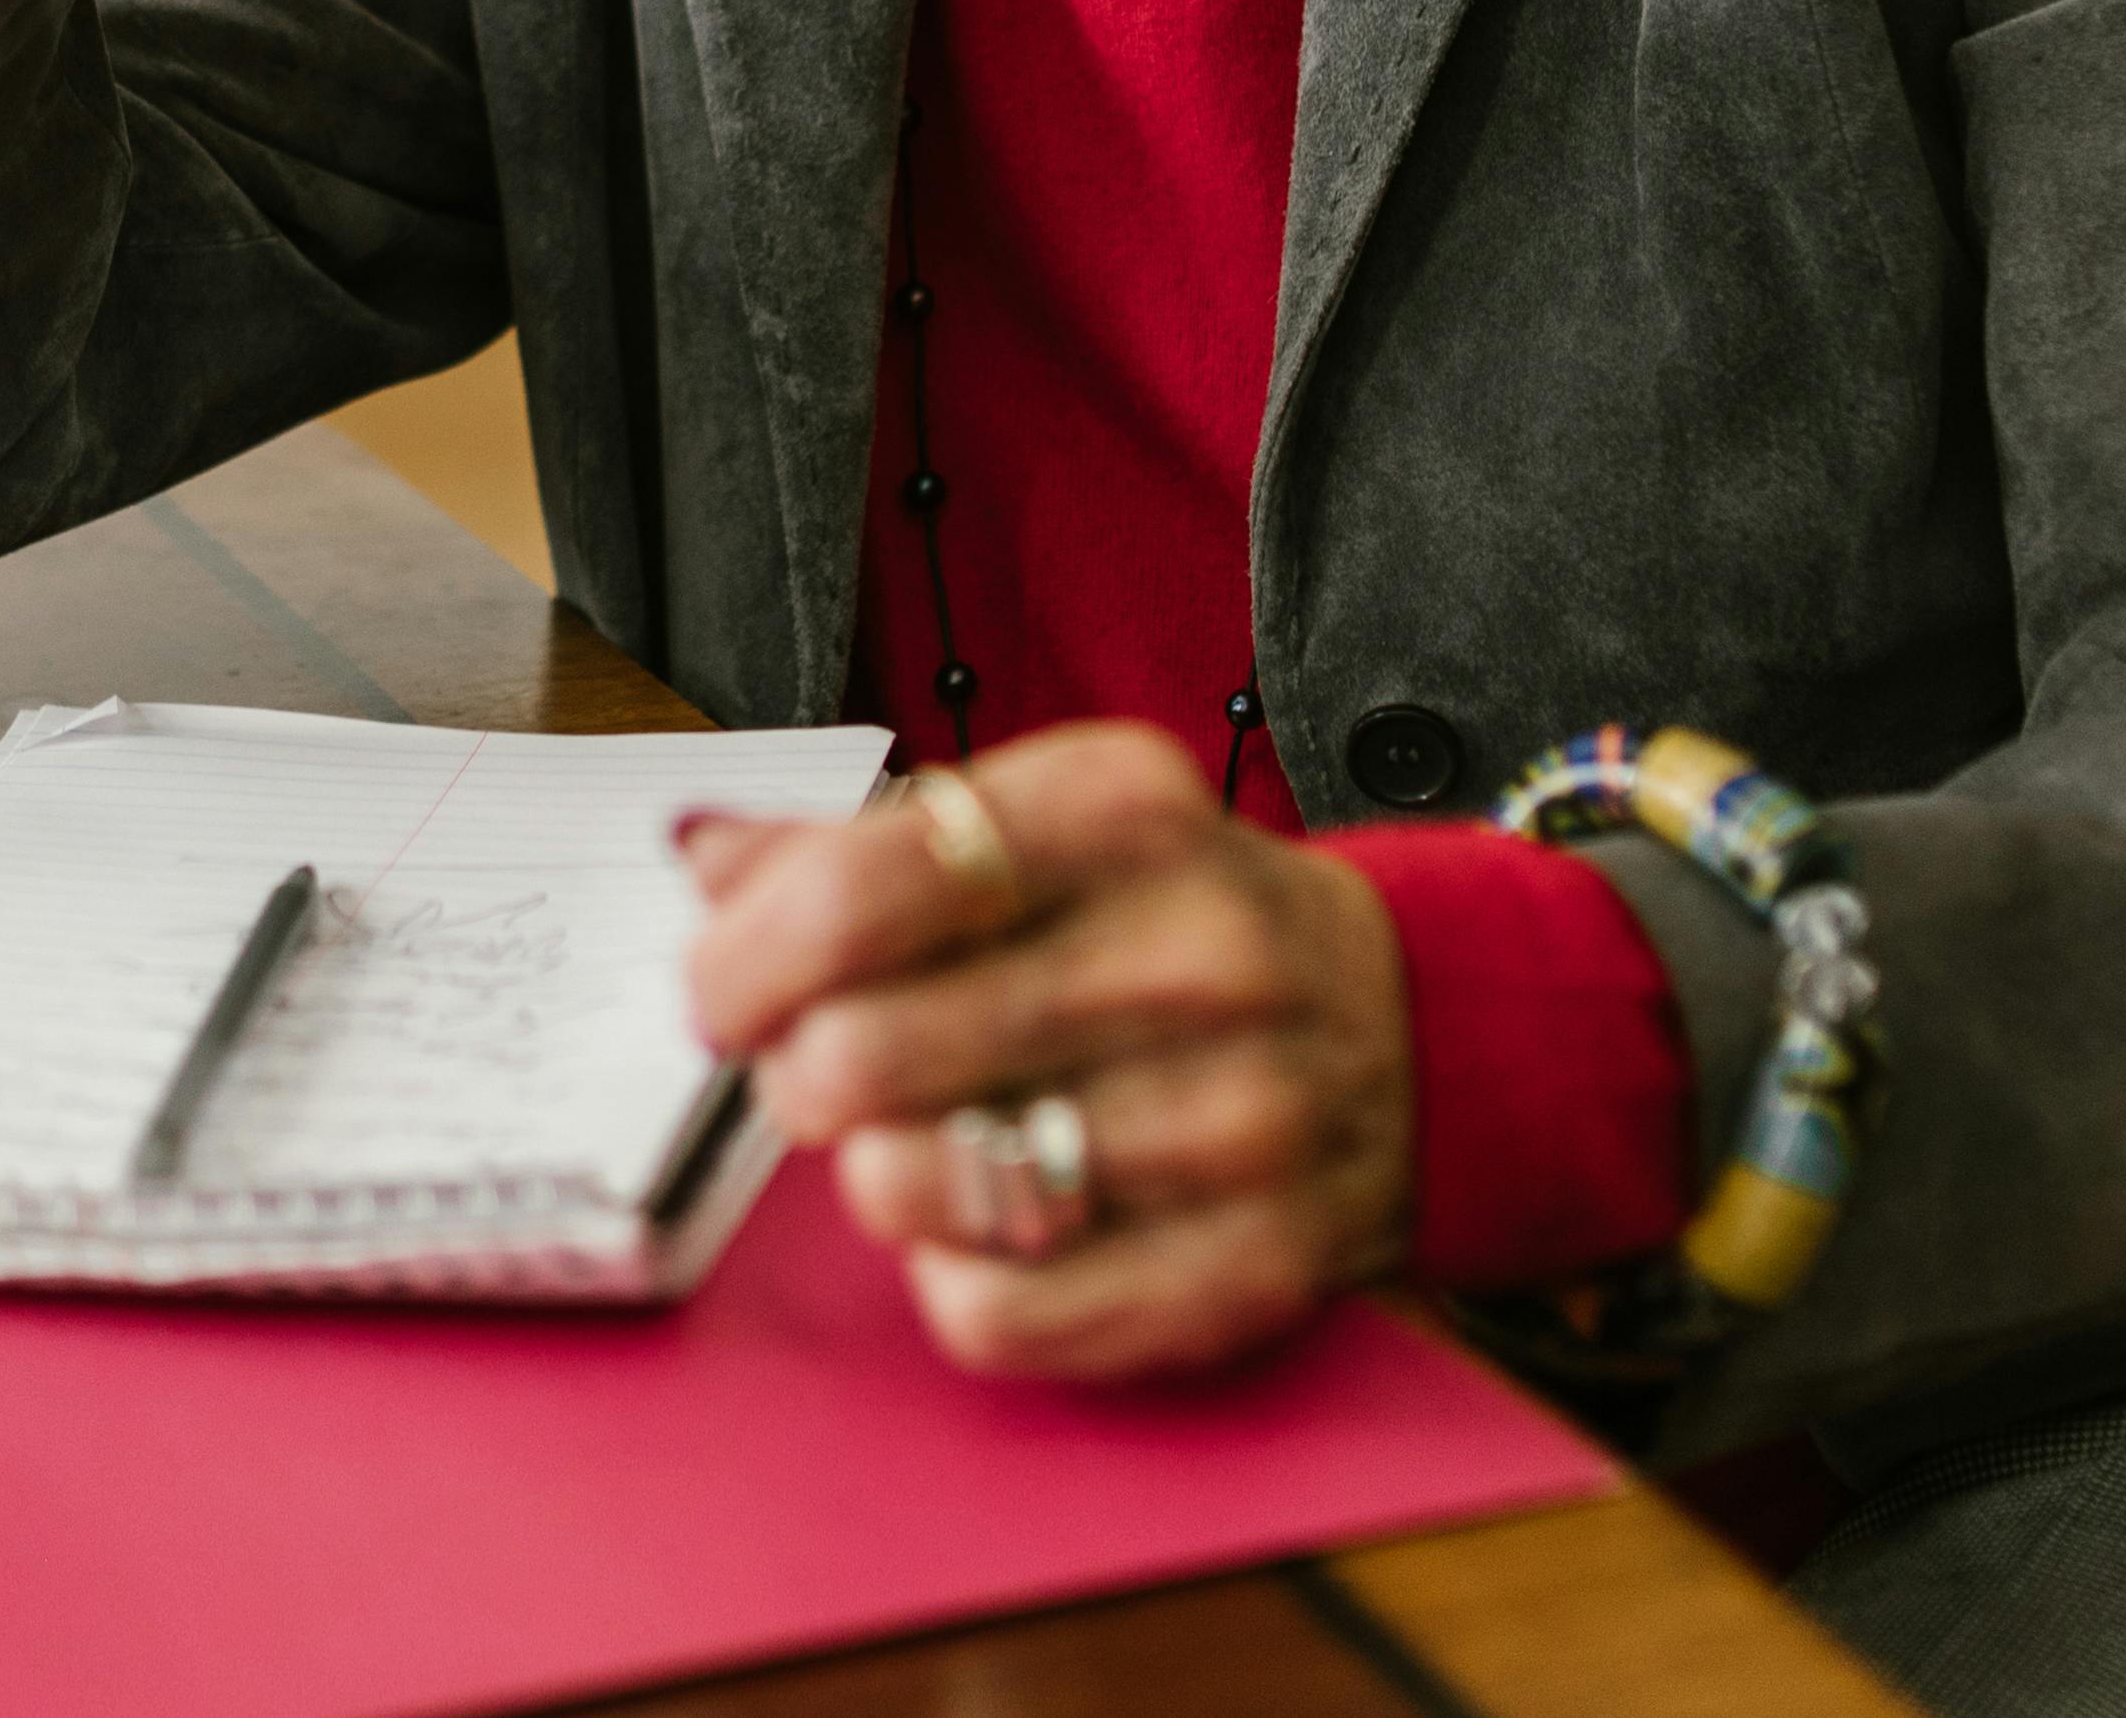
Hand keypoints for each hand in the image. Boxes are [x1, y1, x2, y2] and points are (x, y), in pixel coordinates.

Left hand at [680, 723, 1418, 1379]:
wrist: (1421, 1034)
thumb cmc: (1182, 927)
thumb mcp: (1053, 831)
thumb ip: (869, 845)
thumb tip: (704, 857)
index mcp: (1124, 811)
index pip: (863, 887)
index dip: (746, 957)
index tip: (723, 993)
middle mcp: (1194, 956)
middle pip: (863, 1050)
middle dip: (798, 1074)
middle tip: (820, 1073)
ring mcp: (1234, 1122)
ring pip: (915, 1188)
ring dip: (873, 1176)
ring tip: (911, 1143)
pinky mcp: (1247, 1267)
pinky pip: (998, 1314)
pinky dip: (950, 1281)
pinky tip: (982, 1231)